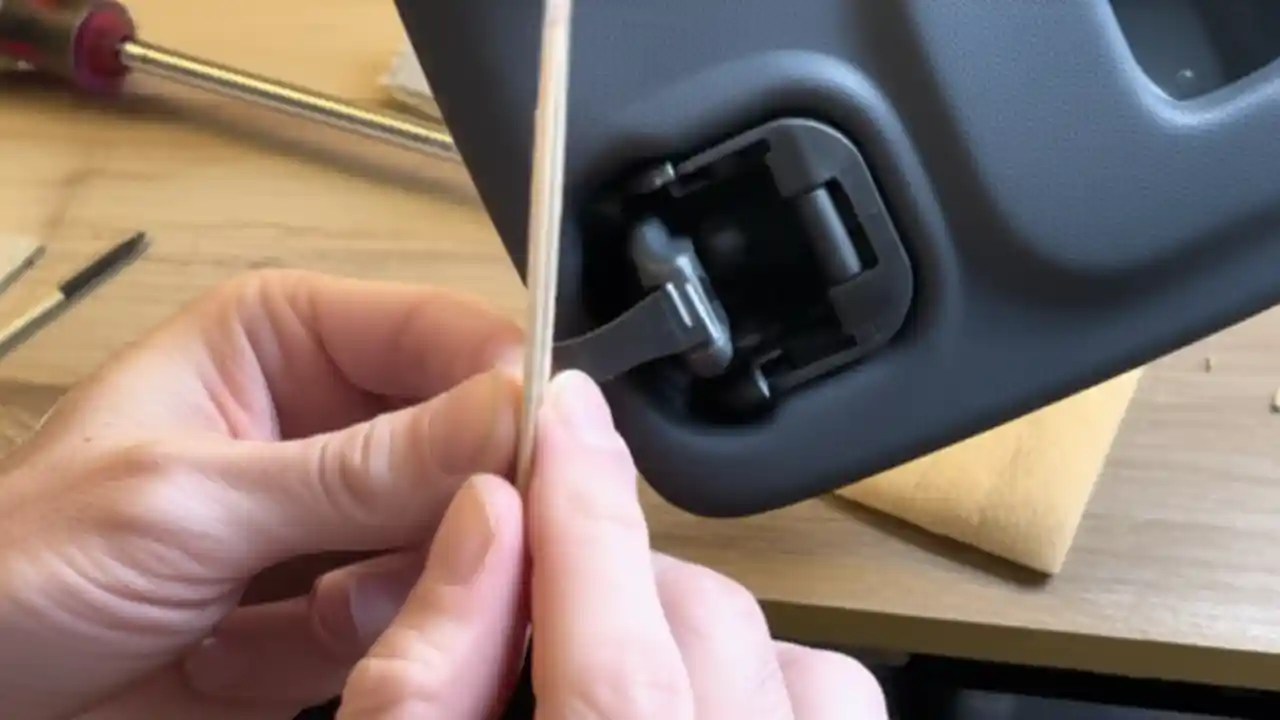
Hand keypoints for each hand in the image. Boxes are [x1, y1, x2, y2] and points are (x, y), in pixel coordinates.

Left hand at [0, 270, 523, 718]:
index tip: (538, 451)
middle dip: (459, 505)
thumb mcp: (190, 500)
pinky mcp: (340, 606)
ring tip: (309, 616)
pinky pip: (415, 613)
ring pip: (453, 535)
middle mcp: (329, 421)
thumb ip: (358, 469)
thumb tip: (504, 416)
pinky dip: (367, 644)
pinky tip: (266, 652)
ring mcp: (339, 520)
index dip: (502, 386)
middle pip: (465, 440)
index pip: (441, 336)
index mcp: (287, 340)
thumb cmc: (19, 563)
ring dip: (402, 586)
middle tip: (433, 554)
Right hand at [335, 371, 888, 718]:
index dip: (585, 502)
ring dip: (705, 631)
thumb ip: (423, 679)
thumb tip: (484, 528)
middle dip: (618, 574)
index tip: (561, 414)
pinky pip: (836, 703)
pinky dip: (774, 678)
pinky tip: (703, 701)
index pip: (620, 642)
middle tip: (543, 591)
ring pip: (800, 661)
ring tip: (620, 668)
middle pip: (707, 624)